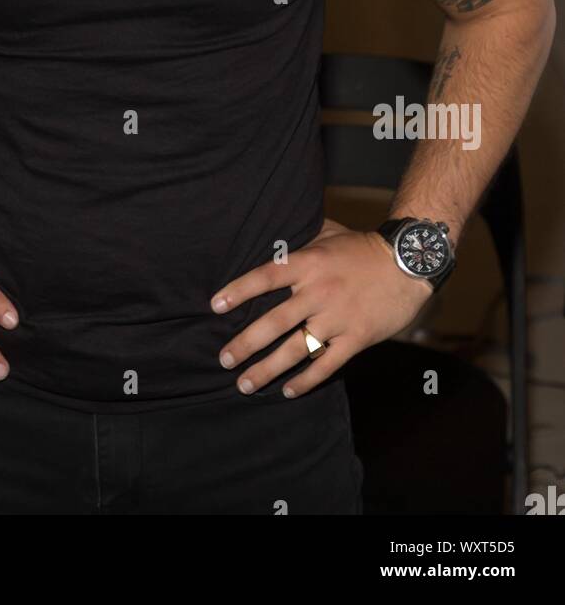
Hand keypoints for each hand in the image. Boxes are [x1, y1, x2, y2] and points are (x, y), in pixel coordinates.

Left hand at [210, 218, 433, 397]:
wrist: (408, 264)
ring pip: (295, 349)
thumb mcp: (328, 233)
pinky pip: (327, 364)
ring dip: (267, 369)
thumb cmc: (362, 247)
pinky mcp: (356, 338)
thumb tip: (270, 234)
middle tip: (224, 359)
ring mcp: (337, 318)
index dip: (239, 291)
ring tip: (245, 384)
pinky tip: (288, 390)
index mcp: (308, 263)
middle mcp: (318, 292)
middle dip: (245, 344)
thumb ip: (299, 239)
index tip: (215, 306)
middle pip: (274, 322)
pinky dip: (306, 380)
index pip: (265, 277)